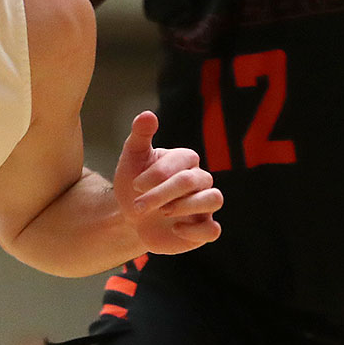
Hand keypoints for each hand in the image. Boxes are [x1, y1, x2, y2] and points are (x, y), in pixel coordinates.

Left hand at [113, 111, 222, 254]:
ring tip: (163, 213)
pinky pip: (213, 230)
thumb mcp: (132, 158)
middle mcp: (200, 180)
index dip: (157, 174)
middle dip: (162, 194)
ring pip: (214, 199)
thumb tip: (148, 114)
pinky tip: (175, 228)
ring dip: (186, 207)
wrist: (130, 217)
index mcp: (186, 160)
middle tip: (138, 206)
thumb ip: (140, 136)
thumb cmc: (134, 185)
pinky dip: (195, 230)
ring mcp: (203, 205)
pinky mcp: (202, 229)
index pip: (182, 161)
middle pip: (192, 181)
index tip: (135, 186)